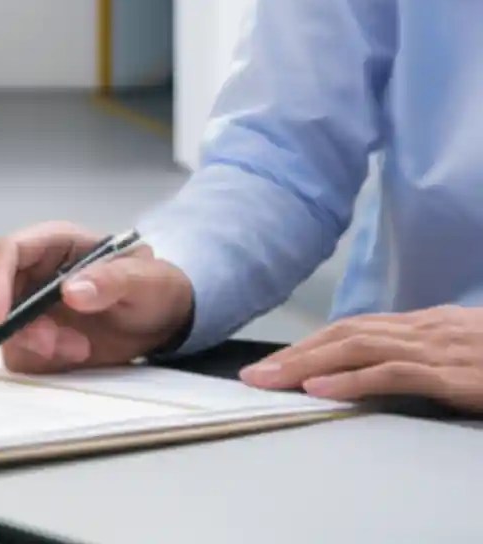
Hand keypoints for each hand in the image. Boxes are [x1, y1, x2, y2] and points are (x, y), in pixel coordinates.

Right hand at [0, 222, 194, 372]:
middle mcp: (34, 273)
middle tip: (55, 345)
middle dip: (20, 326)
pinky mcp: (38, 338)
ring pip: (7, 330)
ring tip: (81, 349)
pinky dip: (44, 361)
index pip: (5, 252)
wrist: (167, 322)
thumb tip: (69, 292)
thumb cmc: (155, 287)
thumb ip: (113, 281)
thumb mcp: (147, 280)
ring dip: (36, 346)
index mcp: (54, 244)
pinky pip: (22, 354)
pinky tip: (78, 354)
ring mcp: (33, 308)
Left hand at [240, 305, 482, 411]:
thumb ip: (427, 357)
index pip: (356, 328)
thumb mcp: (467, 354)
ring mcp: (442, 348)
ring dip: (308, 364)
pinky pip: (396, 373)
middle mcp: (428, 329)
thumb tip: (381, 370)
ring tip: (270, 382)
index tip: (275, 363)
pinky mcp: (457, 374)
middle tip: (252, 376)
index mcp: (428, 325)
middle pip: (347, 335)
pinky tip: (321, 389)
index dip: (311, 343)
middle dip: (295, 354)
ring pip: (360, 347)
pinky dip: (354, 379)